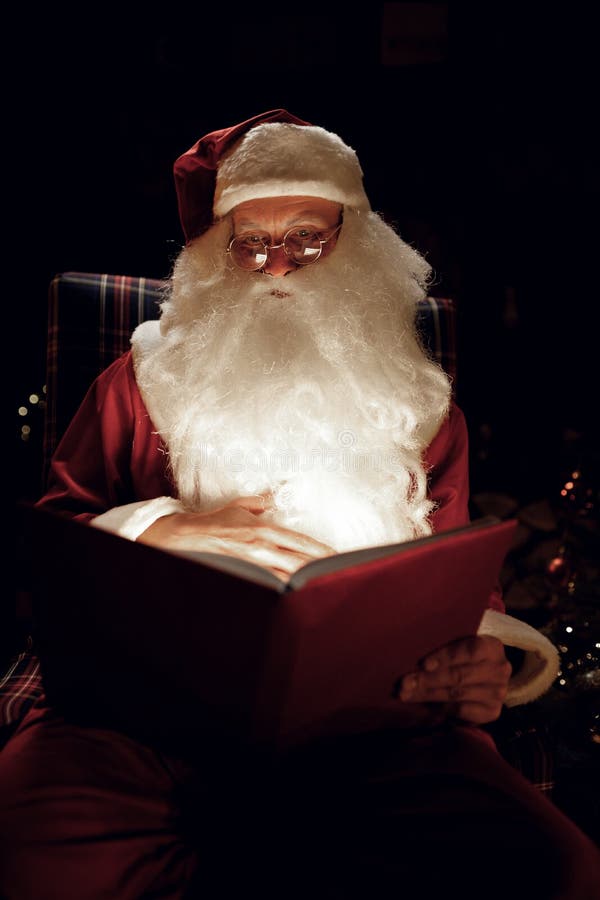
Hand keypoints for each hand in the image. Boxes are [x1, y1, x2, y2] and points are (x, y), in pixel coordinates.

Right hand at [137, 495, 334, 580]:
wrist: (192, 536)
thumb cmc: (217, 521)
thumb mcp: (241, 505)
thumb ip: (260, 503)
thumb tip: (271, 499)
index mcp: (264, 528)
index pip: (299, 540)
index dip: (319, 548)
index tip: (335, 553)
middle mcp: (262, 546)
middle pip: (298, 559)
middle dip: (320, 566)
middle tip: (339, 570)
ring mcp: (254, 561)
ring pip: (288, 573)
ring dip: (306, 577)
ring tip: (324, 581)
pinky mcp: (247, 572)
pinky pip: (271, 581)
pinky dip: (287, 585)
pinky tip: (298, 589)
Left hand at [398, 635, 511, 724]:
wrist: (485, 673)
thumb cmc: (464, 654)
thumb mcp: (459, 643)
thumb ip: (444, 645)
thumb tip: (411, 650)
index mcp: (492, 647)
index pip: (469, 650)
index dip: (445, 657)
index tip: (423, 664)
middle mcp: (499, 670)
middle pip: (459, 676)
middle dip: (427, 680)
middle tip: (404, 683)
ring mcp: (498, 693)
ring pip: (456, 694)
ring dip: (427, 695)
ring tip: (405, 694)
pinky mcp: (492, 712)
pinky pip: (460, 710)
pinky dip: (439, 707)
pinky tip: (423, 704)